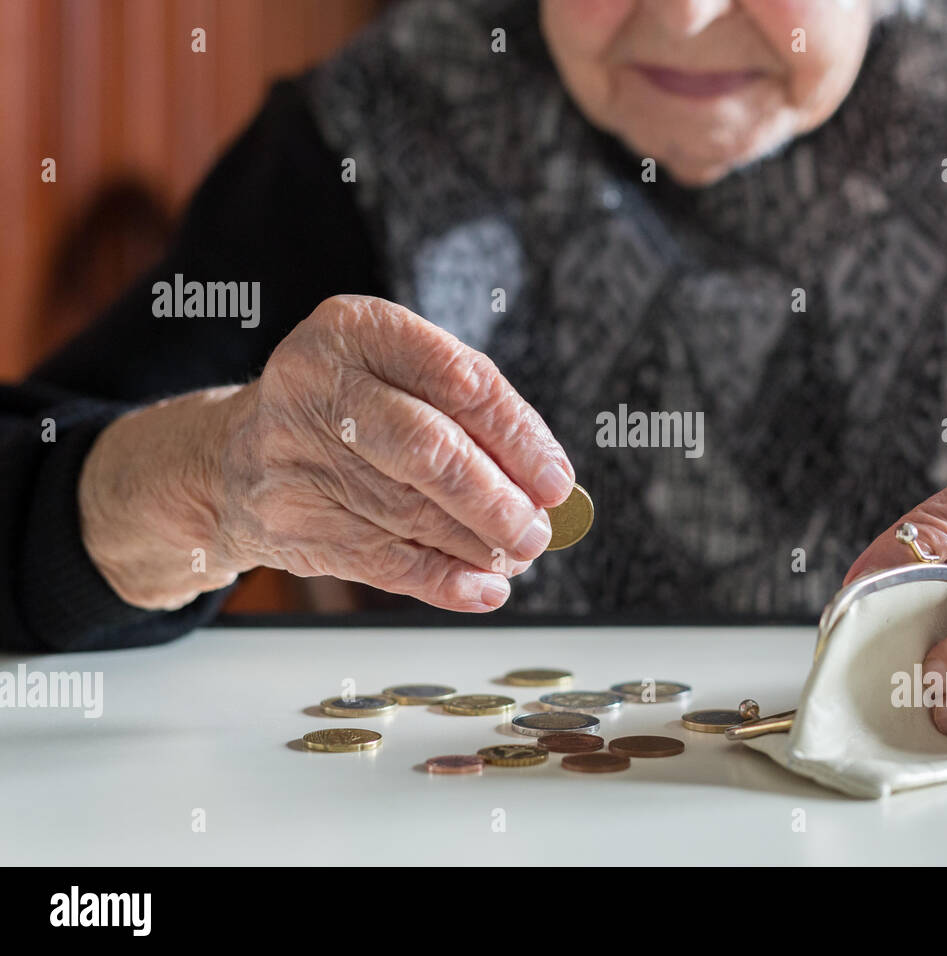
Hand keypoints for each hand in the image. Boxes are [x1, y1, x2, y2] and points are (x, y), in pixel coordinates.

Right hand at [81, 295, 572, 611]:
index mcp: (355, 329)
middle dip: (496, 499)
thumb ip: (468, 415)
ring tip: (517, 555)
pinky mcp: (286, 520)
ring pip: (409, 512)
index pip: (458, 379)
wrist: (232, 457)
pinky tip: (481, 588)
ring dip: (477, 544)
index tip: (556, 480)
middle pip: (428, 450)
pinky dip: (441, 580)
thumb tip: (545, 484)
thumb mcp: (395, 376)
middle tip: (537, 532)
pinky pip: (381, 560)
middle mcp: (316, 384)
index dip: (518, 436)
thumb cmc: (346, 410)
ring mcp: (292, 454)